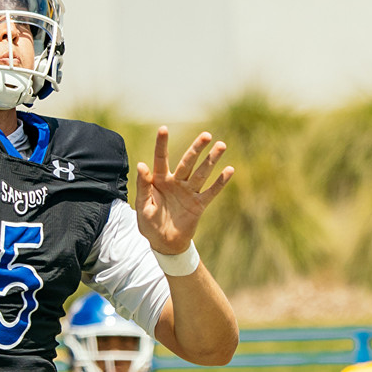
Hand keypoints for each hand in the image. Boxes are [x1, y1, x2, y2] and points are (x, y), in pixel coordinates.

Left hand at [135, 128, 232, 253]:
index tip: (164, 128)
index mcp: (159, 180)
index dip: (162, 144)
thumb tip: (142, 165)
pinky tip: (229, 170)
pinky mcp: (199, 204)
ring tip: (221, 145)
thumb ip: (143, 185)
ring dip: (212, 160)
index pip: (161, 158)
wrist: (163, 243)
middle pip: (188, 161)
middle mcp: (176, 182)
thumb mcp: (142, 205)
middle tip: (207, 135)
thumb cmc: (149, 224)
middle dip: (197, 148)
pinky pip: (211, 192)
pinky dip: (220, 182)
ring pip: (202, 173)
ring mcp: (189, 192)